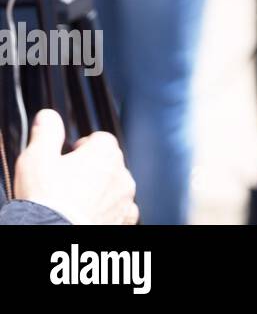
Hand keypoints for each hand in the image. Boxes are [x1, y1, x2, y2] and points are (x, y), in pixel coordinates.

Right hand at [14, 109, 137, 224]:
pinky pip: (124, 209)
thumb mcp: (37, 158)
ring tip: (78, 199)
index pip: (100, 138)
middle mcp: (121, 172)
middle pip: (110, 161)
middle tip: (69, 179)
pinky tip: (95, 212)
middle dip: (92, 167)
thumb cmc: (47, 199)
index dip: (82, 145)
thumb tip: (49, 116)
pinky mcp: (124, 219)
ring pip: (117, 185)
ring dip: (103, 188)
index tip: (69, 155)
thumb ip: (47, 133)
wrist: (54, 233)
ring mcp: (125, 197)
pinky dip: (112, 209)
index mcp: (105, 152)